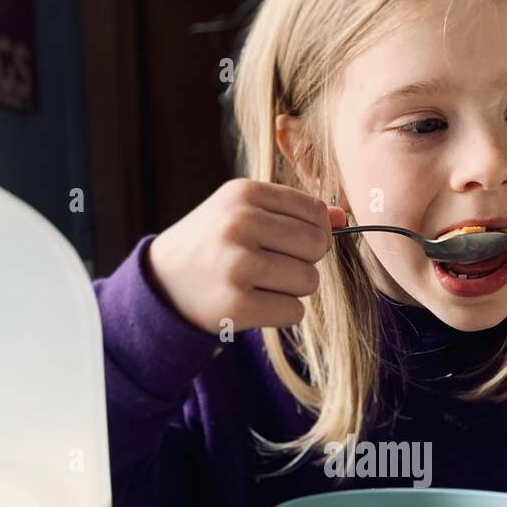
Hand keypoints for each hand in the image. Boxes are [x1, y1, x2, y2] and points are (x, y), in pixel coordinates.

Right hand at [145, 177, 346, 334]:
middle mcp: (239, 224)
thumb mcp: (244, 212)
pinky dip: (281, 312)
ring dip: (292, 289)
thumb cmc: (214, 244)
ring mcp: (237, 266)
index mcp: (243, 193)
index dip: (313, 232)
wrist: (163, 283)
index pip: (315, 212)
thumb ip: (294, 212)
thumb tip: (343, 218)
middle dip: (304, 261)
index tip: (288, 242)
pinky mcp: (236, 306)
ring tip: (260, 285)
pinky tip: (254, 304)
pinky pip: (294, 311)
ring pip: (309, 281)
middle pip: (317, 247)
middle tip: (272, 267)